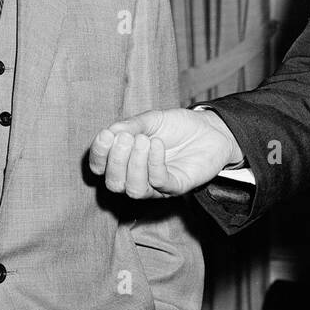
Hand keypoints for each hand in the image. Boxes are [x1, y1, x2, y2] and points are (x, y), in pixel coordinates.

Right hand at [90, 108, 243, 197]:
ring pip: (134, 190)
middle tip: (125, 138)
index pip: (101, 168)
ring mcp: (157, 185)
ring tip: (143, 140)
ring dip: (134, 165)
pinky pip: (159, 183)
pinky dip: (154, 163)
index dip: (99, 155)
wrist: (210, 129)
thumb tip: (109, 133)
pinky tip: (157, 144)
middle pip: (114, 184)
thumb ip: (131, 126)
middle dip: (116, 161)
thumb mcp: (151, 119)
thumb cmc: (178, 126)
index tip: (105, 135)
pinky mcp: (176, 187)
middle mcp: (138, 177)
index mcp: (126, 161)